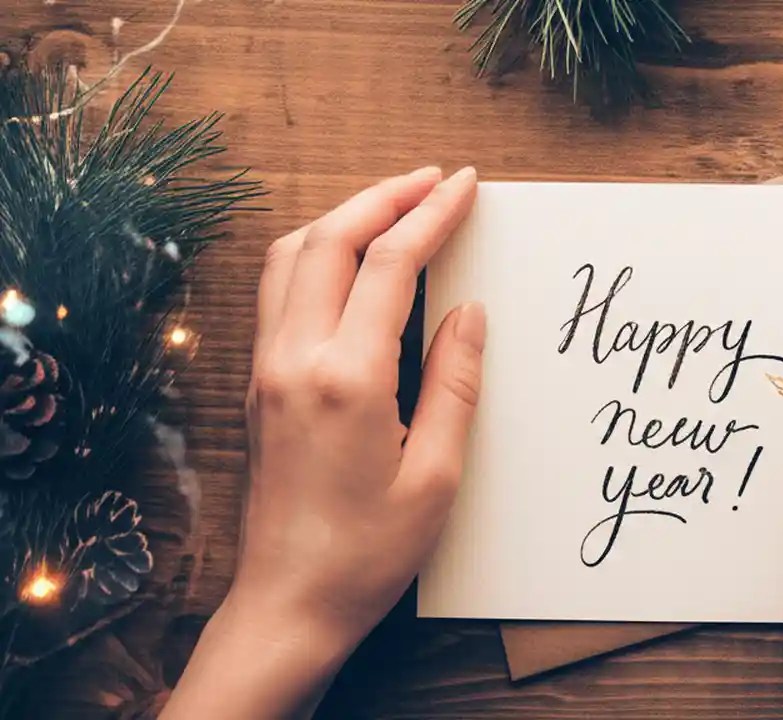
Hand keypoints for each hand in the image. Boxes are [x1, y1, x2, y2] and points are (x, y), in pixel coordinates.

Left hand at [164, 166, 481, 717]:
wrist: (289, 603)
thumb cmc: (368, 553)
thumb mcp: (437, 476)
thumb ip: (456, 383)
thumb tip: (469, 311)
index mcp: (347, 379)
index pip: (391, 264)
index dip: (432, 215)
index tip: (465, 187)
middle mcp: (296, 359)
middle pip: (331, 240)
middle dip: (386, 195)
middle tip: (435, 178)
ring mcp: (267, 368)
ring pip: (292, 255)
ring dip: (343, 216)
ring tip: (393, 203)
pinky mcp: (258, 383)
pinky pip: (278, 289)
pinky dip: (313, 251)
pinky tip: (345, 257)